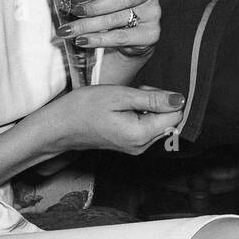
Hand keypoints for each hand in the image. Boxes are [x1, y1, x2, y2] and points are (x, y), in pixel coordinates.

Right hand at [42, 84, 183, 154]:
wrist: (59, 126)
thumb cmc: (84, 108)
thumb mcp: (119, 96)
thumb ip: (152, 98)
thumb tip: (180, 100)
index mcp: (141, 135)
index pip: (176, 115)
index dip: (165, 97)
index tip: (144, 91)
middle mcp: (141, 146)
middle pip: (169, 120)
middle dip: (157, 102)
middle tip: (133, 94)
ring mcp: (135, 148)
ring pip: (158, 123)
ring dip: (148, 107)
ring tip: (125, 101)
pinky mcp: (129, 145)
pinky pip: (147, 127)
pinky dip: (140, 114)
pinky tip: (122, 109)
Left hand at [57, 0, 161, 53]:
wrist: (128, 27)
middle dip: (94, 7)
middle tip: (73, 12)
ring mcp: (154, 13)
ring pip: (119, 19)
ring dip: (90, 25)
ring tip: (69, 30)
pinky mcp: (151, 34)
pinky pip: (122, 37)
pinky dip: (99, 40)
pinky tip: (83, 40)